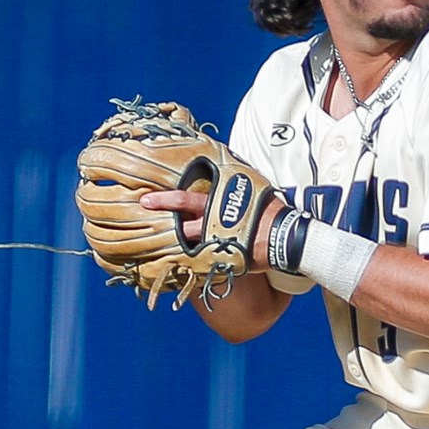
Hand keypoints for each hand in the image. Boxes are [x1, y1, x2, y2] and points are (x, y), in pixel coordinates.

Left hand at [140, 189, 286, 260]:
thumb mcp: (252, 186)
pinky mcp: (224, 258)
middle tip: (143, 213)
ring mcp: (217, 242)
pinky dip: (189, 263)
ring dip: (171, 243)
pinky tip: (175, 265)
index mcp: (219, 204)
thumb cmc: (269, 209)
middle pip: (182, 221)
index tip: (146, 199)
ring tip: (152, 245)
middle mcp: (214, 222)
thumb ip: (233, 181)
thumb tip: (224, 163)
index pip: (187, 199)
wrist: (285, 236)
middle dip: (163, 218)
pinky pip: (203, 261)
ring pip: (189, 243)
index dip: (166, 199)